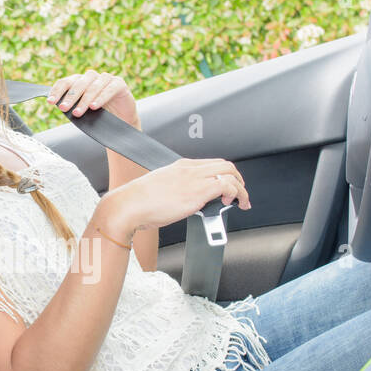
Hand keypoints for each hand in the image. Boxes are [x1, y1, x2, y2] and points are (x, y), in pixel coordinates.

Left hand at [47, 69, 139, 128]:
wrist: (121, 123)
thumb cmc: (99, 116)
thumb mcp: (83, 111)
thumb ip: (71, 106)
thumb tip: (56, 105)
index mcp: (80, 81)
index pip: (66, 82)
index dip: (57, 90)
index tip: (50, 102)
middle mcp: (92, 77)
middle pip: (79, 82)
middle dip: (70, 96)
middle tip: (63, 108)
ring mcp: (106, 79)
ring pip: (93, 86)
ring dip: (84, 99)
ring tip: (78, 112)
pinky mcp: (119, 83)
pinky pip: (109, 88)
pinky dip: (101, 97)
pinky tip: (94, 106)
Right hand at [98, 157, 250, 239]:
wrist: (129, 206)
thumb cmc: (138, 203)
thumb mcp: (160, 190)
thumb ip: (177, 191)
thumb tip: (186, 203)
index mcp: (181, 166)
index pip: (212, 164)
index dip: (225, 175)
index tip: (228, 189)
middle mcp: (190, 169)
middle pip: (226, 165)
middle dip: (238, 180)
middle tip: (240, 195)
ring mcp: (194, 179)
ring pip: (230, 173)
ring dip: (241, 189)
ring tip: (241, 202)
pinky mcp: (197, 192)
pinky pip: (227, 186)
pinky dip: (235, 194)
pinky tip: (230, 204)